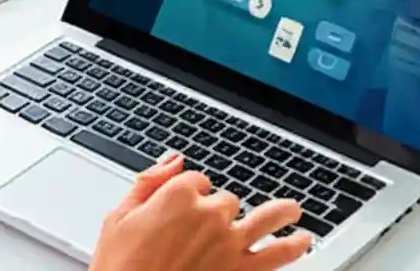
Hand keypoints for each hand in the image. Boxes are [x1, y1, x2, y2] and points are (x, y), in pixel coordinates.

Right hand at [90, 153, 310, 270]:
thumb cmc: (119, 267)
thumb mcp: (118, 217)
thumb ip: (148, 182)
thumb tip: (172, 160)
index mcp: (178, 194)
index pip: (197, 179)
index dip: (190, 193)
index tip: (183, 205)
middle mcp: (209, 214)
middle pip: (227, 200)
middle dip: (220, 211)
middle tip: (203, 230)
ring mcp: (229, 243)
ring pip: (265, 218)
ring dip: (282, 212)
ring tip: (294, 211)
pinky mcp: (240, 270)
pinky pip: (275, 256)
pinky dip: (291, 248)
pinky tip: (302, 242)